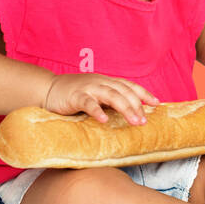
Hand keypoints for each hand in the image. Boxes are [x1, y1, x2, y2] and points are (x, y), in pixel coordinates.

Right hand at [44, 73, 159, 124]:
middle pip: (123, 91)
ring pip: (111, 95)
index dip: (144, 93)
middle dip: (136, 106)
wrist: (48, 89)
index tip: (156, 104)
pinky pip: (88, 102)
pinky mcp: (75, 96)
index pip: (129, 86)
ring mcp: (88, 87)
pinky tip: (104, 120)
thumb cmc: (74, 95)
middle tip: (144, 121)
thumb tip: (130, 114)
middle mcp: (100, 82)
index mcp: (106, 82)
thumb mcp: (95, 95)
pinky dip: (97, 110)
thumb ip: (110, 101)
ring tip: (134, 121)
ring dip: (124, 108)